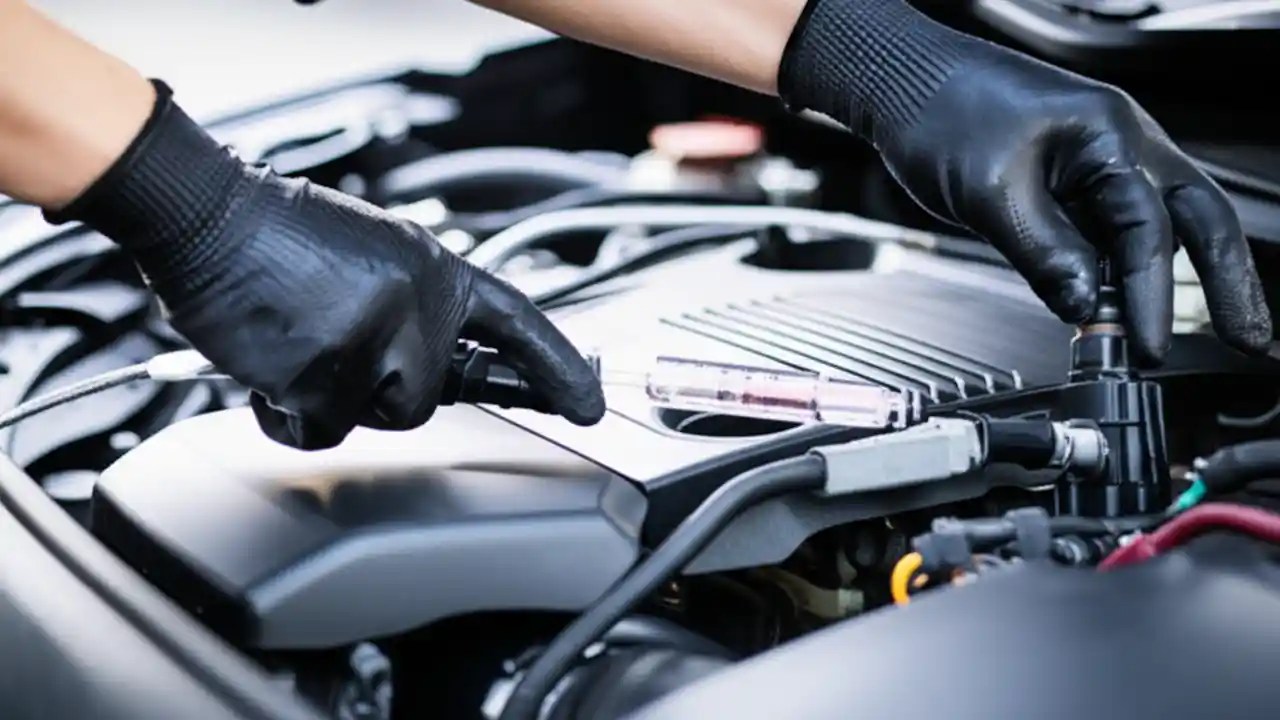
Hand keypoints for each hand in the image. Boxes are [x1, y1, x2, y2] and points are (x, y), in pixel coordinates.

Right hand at [48, 82, 603, 448]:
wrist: (209, 213)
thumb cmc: (284, 236)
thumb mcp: (377, 256)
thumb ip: (417, 309)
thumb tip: (434, 368)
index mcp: (437, 270)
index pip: (517, 324)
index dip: (558, 368)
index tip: (590, 404)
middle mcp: (417, 305)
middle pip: (426, 397)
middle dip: (380, 390)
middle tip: (335, 344)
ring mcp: (373, 340)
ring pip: (375, 416)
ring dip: (334, 400)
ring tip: (299, 342)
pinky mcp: (325, 374)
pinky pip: (322, 430)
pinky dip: (290, 413)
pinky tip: (273, 363)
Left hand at [780, 0, 1270, 362]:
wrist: (904, 85)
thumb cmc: (943, 112)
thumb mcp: (992, 192)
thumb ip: (1045, 252)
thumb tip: (1084, 304)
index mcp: (1109, 136)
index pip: (1146, 231)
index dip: (1149, 295)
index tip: (1148, 347)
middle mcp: (1120, 147)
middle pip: (1198, 220)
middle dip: (1231, 282)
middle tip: (1252, 339)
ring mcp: (1099, 166)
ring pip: (1159, 230)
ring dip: (1181, 281)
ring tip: (1210, 332)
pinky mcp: (1071, 187)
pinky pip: (1113, 234)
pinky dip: (1127, 273)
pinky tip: (1128, 308)